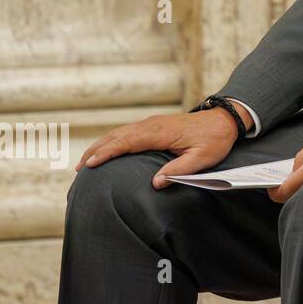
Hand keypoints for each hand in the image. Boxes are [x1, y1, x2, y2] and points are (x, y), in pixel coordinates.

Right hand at [77, 109, 243, 188]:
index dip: (106, 153)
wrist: (225, 120)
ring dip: (101, 145)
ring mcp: (153, 123)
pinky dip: (112, 140)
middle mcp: (153, 125)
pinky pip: (128, 132)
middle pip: (117, 136)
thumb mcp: (202, 158)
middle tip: (78, 168)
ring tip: (84, 162)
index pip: (127, 142)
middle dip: (96, 150)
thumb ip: (179, 170)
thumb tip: (156, 183)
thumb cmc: (215, 140)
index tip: (89, 164)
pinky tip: (105, 150)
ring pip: (120, 132)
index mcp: (161, 133)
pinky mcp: (155, 125)